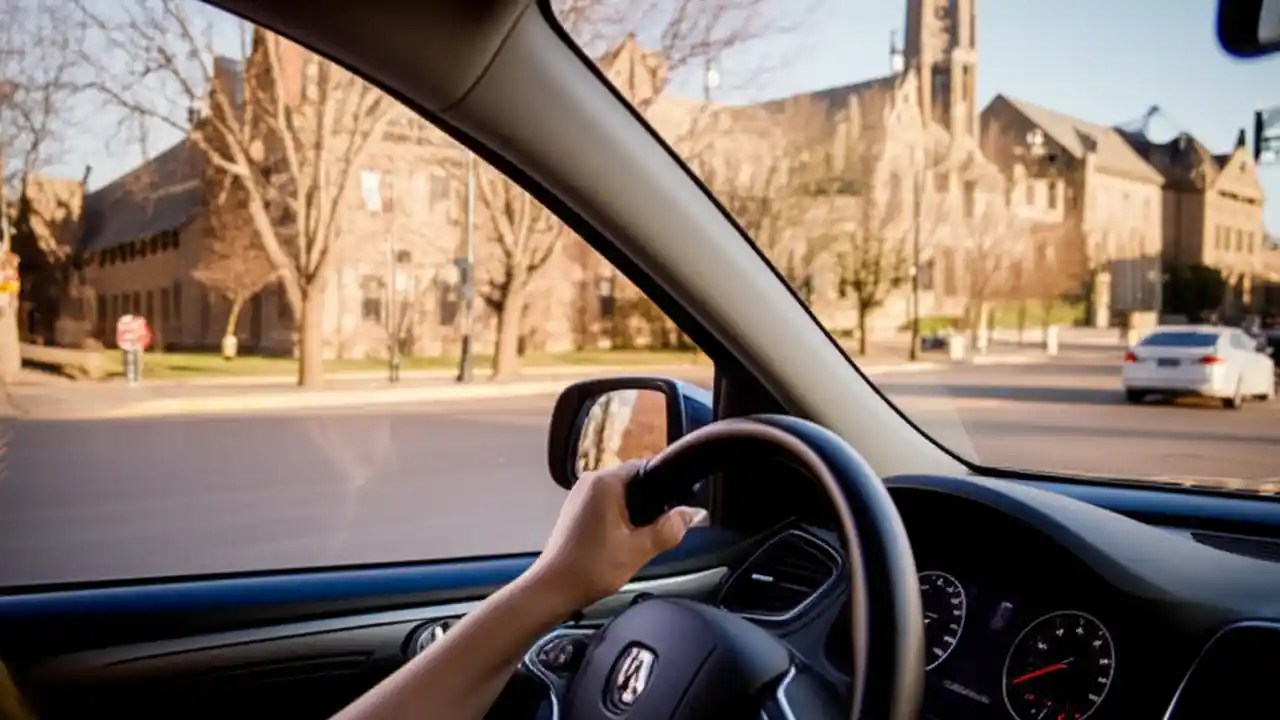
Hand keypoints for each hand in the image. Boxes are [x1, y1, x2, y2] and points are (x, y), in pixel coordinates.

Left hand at [527, 460, 700, 610]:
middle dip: (650, 504)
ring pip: (621, 494)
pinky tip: (620, 542)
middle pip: (635, 481)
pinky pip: (607, 504)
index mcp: (606, 482)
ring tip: (637, 539)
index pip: (647, 467)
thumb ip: (669, 529)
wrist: (553, 588)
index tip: (674, 508)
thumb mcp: (639, 550)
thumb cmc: (591, 568)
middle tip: (656, 531)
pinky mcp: (576, 509)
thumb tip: (693, 514)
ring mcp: (580, 494)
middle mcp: (591, 480)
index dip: (665, 486)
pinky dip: (619, 518)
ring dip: (634, 513)